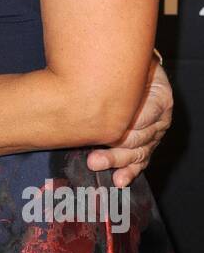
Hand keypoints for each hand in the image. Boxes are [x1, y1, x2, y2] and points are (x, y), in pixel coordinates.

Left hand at [86, 59, 172, 187]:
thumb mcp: (133, 72)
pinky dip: (129, 172)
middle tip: (93, 157)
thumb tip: (105, 97)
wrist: (137, 74)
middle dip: (115, 150)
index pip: (144, 119)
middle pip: (139, 139)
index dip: (125, 127)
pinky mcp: (146, 145)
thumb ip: (124, 84)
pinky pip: (140, 161)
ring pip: (137, 153)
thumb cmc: (132, 71)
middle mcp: (160, 120)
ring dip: (116, 162)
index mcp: (161, 100)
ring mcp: (153, 135)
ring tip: (97, 164)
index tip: (106, 132)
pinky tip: (119, 180)